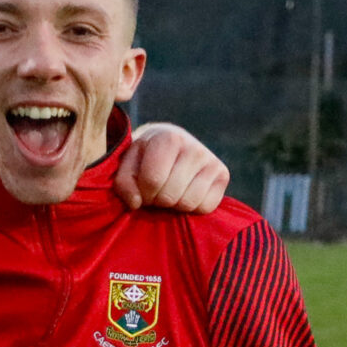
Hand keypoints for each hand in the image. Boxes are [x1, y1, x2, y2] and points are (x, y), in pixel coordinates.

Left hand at [115, 123, 229, 212]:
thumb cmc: (145, 157)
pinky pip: (205, 207)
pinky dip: (192, 208)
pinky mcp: (223, 175)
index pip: (152, 181)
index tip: (141, 186)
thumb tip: (135, 203)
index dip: (142, 192)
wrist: (171, 144)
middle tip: (156, 189)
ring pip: (187, 204)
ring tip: (169, 190)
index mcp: (169, 138)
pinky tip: (185, 192)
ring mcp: (212, 161)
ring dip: (173, 205)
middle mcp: (195, 148)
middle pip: (169, 196)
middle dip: (157, 199)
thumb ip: (123, 183)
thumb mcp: (128, 164)